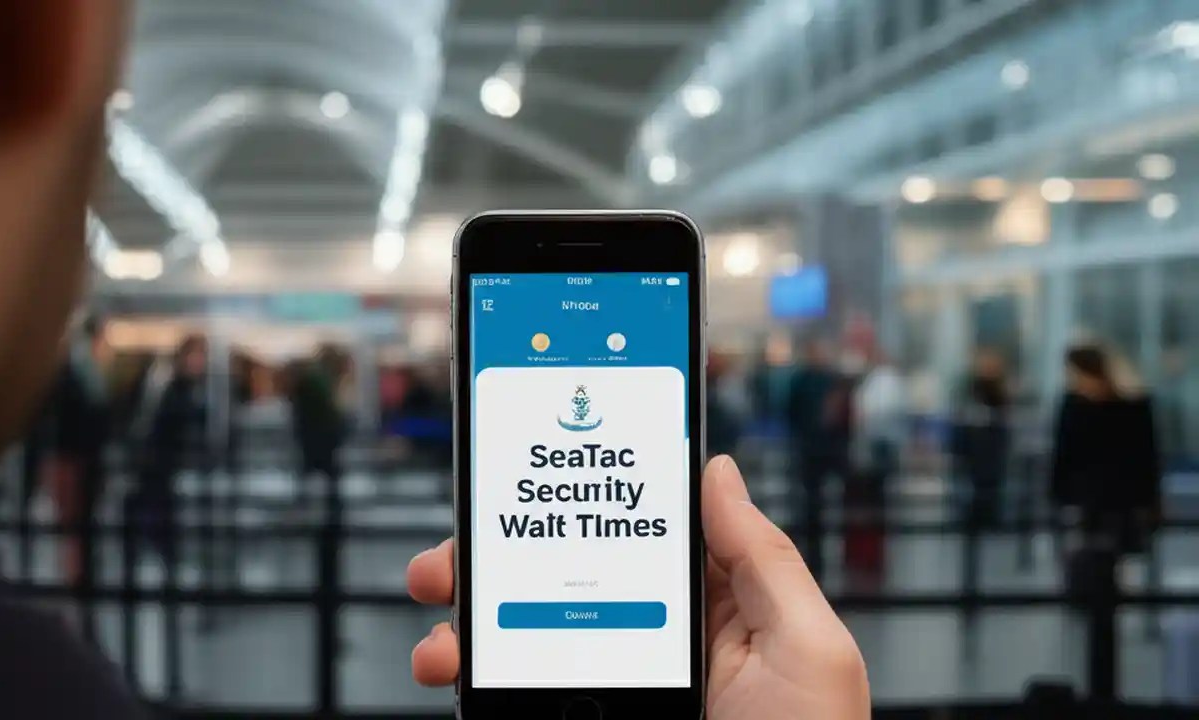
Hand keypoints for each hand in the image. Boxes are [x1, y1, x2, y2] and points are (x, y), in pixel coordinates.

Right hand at [407, 456, 869, 719]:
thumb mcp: (808, 648)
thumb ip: (765, 558)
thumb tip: (716, 473)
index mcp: (712, 610)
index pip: (641, 535)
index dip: (590, 502)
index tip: (542, 473)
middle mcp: (655, 642)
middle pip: (566, 578)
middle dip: (505, 554)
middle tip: (460, 547)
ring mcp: (613, 688)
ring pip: (528, 634)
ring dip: (474, 618)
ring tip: (445, 618)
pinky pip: (517, 694)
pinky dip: (474, 678)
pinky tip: (455, 669)